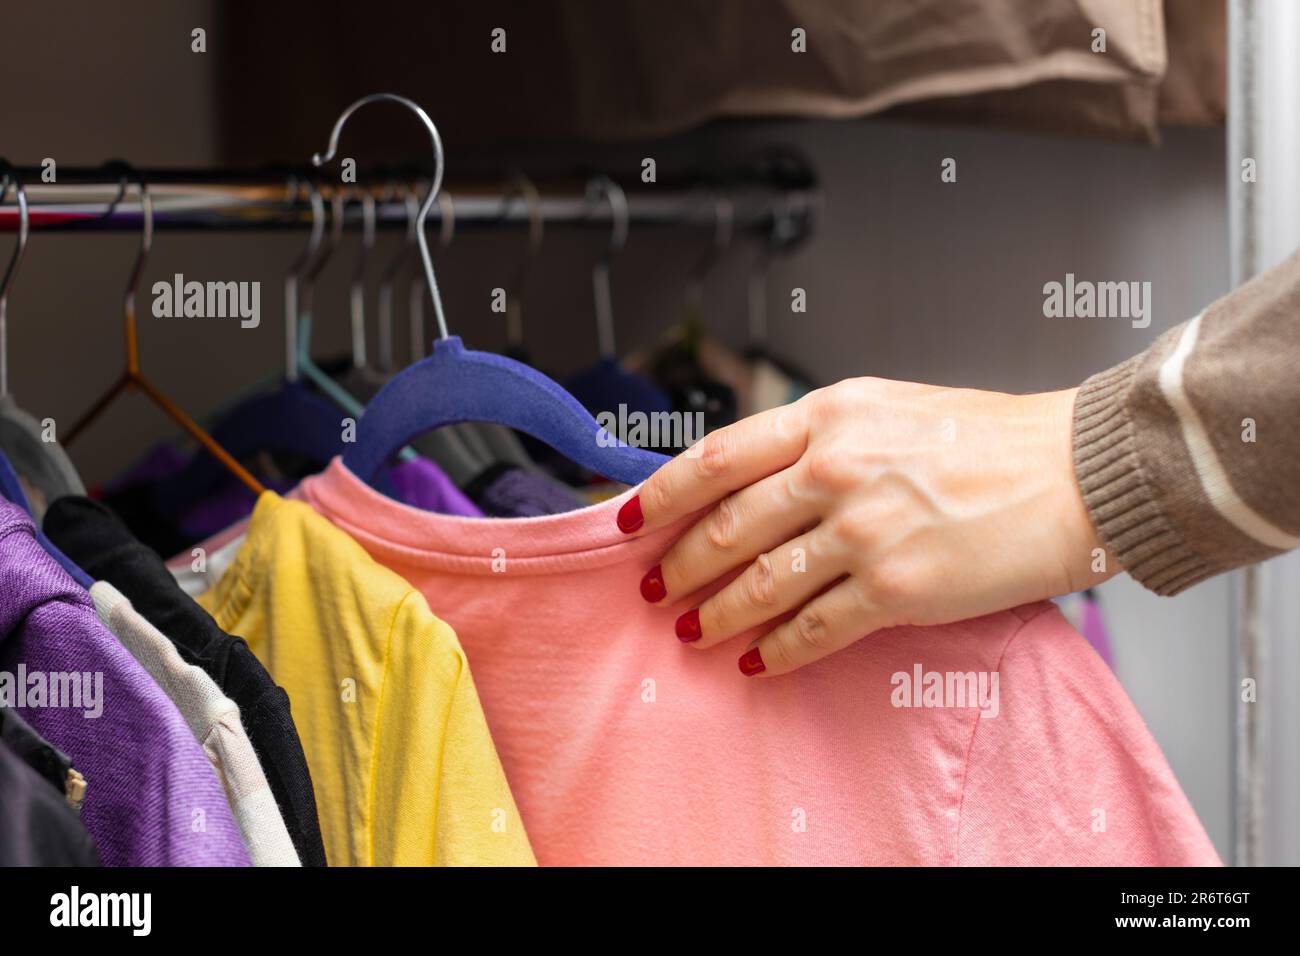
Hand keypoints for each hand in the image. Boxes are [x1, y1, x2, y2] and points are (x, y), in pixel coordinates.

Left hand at [616, 378, 1113, 676]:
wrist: (1078, 472)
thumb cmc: (991, 438)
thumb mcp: (888, 408)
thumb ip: (819, 438)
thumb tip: (756, 480)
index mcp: (828, 415)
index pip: (716, 457)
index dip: (661, 495)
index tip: (629, 521)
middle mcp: (835, 468)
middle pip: (727, 526)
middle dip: (681, 566)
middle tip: (656, 590)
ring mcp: (863, 529)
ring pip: (760, 583)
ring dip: (716, 615)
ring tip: (693, 633)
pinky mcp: (898, 586)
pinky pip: (814, 629)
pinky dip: (777, 651)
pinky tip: (757, 663)